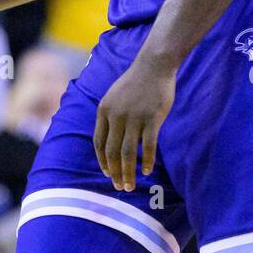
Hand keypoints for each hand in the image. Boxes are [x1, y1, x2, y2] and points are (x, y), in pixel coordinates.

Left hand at [94, 55, 175, 191]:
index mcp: (104, 110)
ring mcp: (134, 117)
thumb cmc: (135, 82)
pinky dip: (147, 160)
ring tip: (130, 186)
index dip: (102, 161)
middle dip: (115, 172)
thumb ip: (110, 117)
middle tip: (120, 187)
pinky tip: (147, 171)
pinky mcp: (152, 118)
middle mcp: (116, 115)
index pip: (99, 142)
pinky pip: (148, 145)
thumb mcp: (114, 97)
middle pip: (112, 152)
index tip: (108, 173)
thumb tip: (110, 140)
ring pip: (128, 153)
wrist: (153, 65)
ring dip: (128, 172)